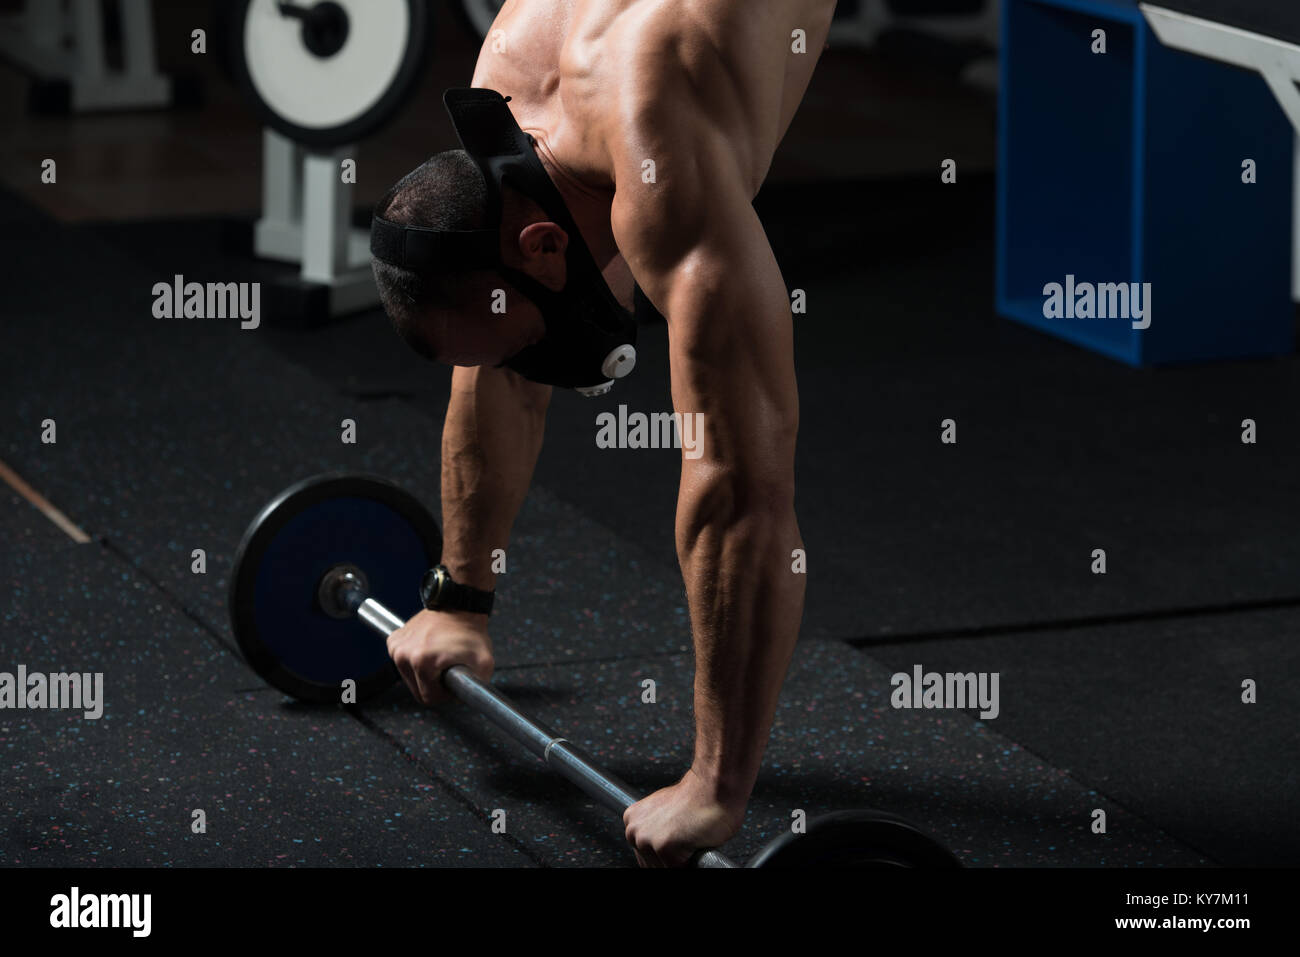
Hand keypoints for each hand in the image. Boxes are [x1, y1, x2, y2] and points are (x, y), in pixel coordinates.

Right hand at [386, 608, 493, 705]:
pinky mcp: (393, 640)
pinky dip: (415, 661)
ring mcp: (396, 646)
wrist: (458, 606)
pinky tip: (429, 649)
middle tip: (449, 669)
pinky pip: (404, 663)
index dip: (445, 695)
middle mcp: (404, 655)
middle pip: (417, 690)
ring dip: (425, 674)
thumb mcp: (484, 664)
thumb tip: (471, 702)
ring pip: (410, 678)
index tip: (454, 681)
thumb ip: (478, 689)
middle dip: (434, 685)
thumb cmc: (471, 633)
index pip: (429, 698)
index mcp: (422, 662)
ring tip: (440, 658)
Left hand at [622, 769, 745, 866]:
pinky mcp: (664, 848)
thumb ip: (654, 827)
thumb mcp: (664, 811)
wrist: (714, 788)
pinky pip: (678, 868)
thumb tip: (655, 846)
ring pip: (664, 867)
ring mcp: (647, 840)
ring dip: (680, 858)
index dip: (662, 852)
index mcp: (632, 819)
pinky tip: (694, 840)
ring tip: (689, 836)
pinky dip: (690, 860)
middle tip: (685, 838)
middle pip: (651, 864)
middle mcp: (634, 830)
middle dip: (670, 857)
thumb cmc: (697, 799)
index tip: (674, 841)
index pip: (643, 854)